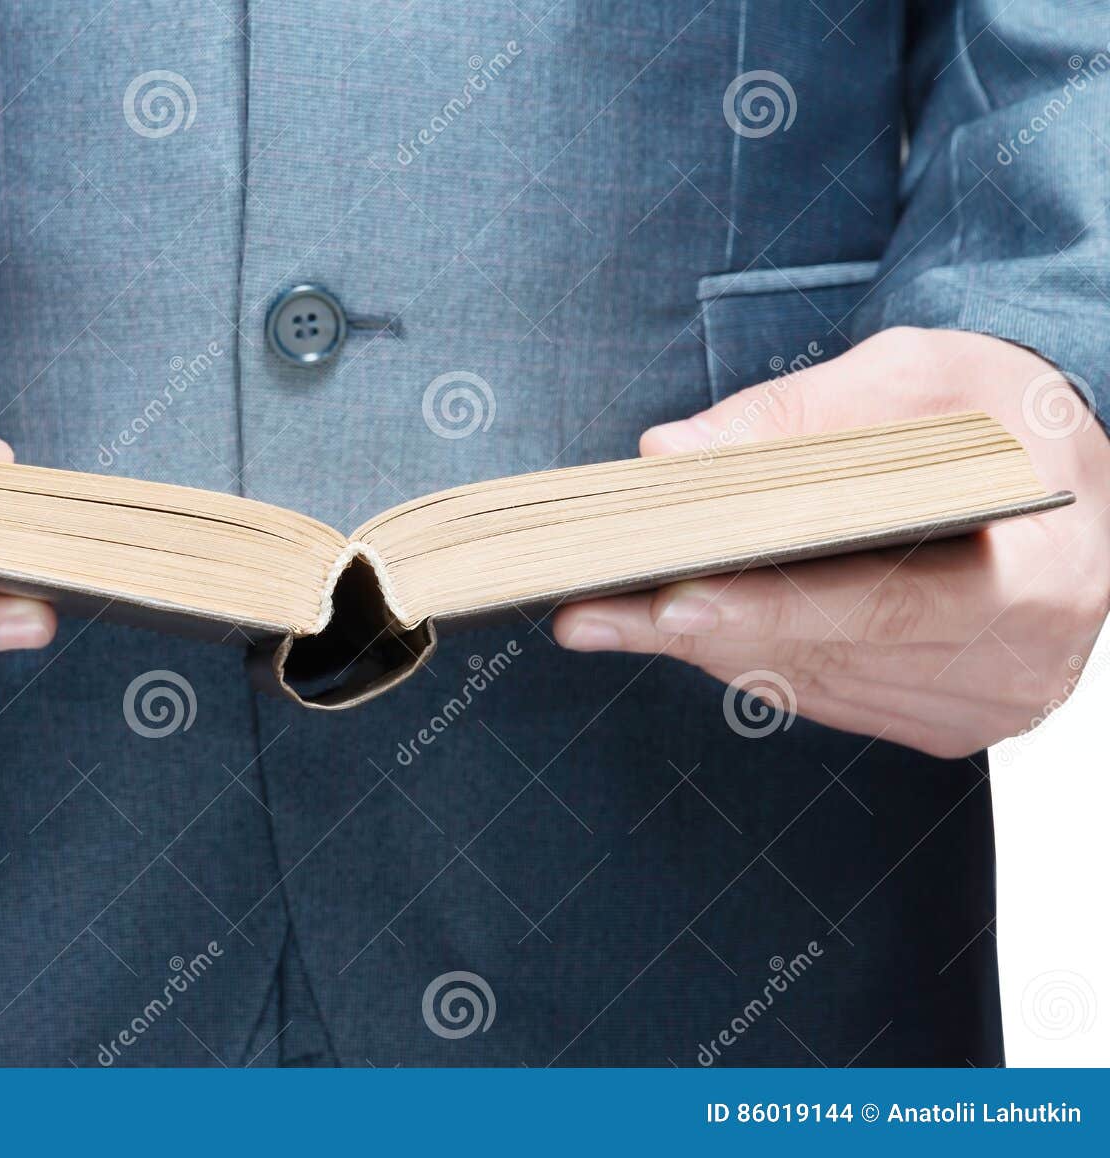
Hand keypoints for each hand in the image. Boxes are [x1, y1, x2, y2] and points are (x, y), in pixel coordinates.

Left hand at [554, 327, 1109, 757]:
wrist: (1061, 467)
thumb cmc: (999, 413)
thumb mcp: (916, 374)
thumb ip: (800, 412)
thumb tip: (671, 454)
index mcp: (1045, 578)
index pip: (889, 605)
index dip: (774, 607)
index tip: (671, 601)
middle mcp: (1021, 666)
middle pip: (830, 656)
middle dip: (698, 631)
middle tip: (588, 612)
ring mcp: (981, 706)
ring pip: (810, 686)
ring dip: (703, 652)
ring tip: (602, 618)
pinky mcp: (941, 720)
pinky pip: (821, 696)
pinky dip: (744, 659)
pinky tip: (670, 630)